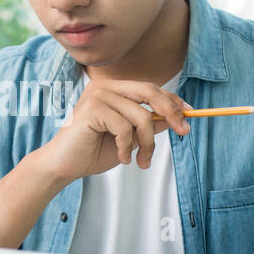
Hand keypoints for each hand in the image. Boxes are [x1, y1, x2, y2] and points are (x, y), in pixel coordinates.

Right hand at [37, 79, 192, 182]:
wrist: (64, 166)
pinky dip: (127, 147)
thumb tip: (174, 118)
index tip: (189, 114)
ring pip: (141, 116)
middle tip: (184, 131)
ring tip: (141, 161)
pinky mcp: (92, 109)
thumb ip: (147, 126)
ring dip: (147, 144)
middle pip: (149, 92)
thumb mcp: (129, 139)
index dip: (172, 100)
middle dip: (171, 112)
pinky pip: (124, 128)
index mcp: (113, 89)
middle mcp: (104, 87)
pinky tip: (120, 157)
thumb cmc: (92, 152)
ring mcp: (97, 95)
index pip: (150, 88)